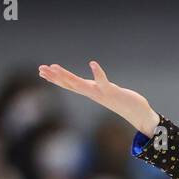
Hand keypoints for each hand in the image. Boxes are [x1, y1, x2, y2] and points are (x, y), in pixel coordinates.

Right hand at [37, 61, 159, 136]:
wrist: (138, 114)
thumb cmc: (122, 102)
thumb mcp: (104, 93)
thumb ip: (95, 88)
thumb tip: (86, 84)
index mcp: (90, 92)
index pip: (68, 85)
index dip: (55, 79)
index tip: (41, 71)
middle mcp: (93, 94)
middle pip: (70, 84)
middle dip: (55, 77)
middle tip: (40, 69)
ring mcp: (101, 94)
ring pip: (81, 85)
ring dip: (67, 76)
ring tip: (54, 66)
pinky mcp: (112, 92)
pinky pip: (103, 82)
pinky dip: (98, 73)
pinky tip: (92, 63)